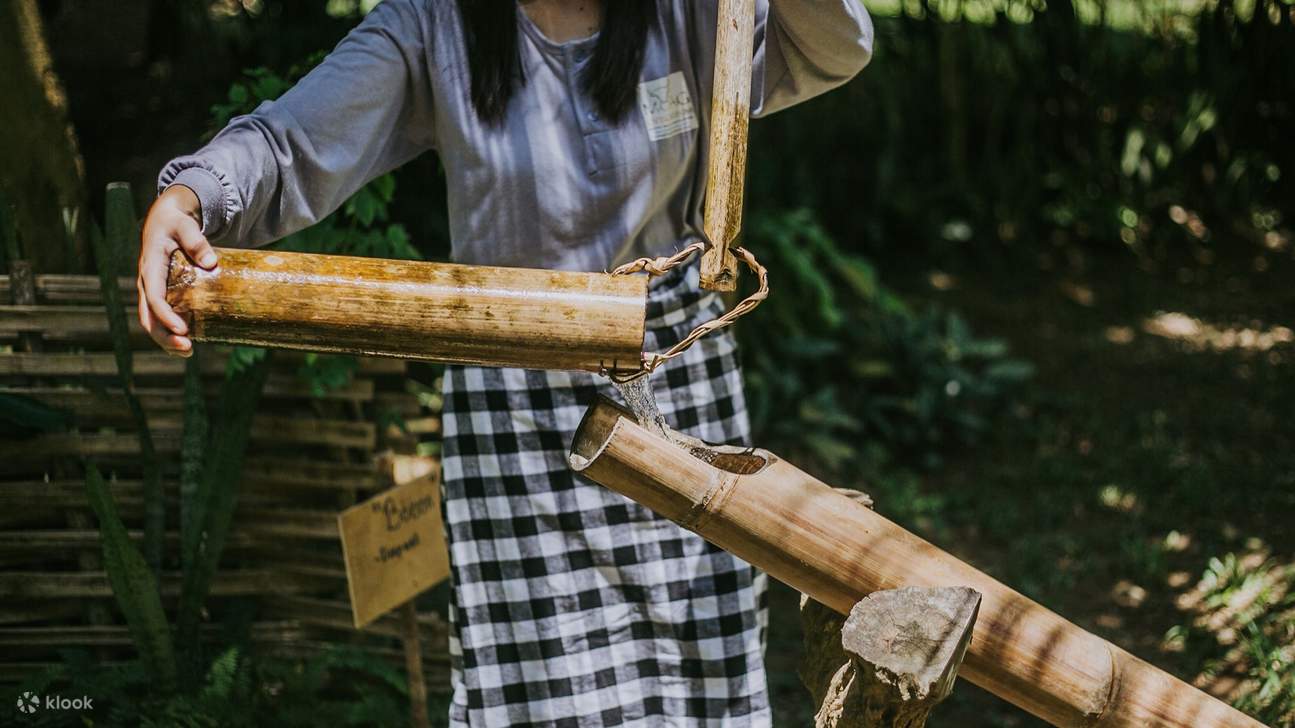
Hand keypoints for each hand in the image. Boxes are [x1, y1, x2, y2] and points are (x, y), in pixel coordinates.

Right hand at [137, 185, 217, 356]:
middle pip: (149, 316)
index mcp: (151, 267)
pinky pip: (160, 317)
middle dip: (165, 336)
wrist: (164, 220)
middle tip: (188, 348)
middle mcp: (147, 282)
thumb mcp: (185, 225)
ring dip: (166, 339)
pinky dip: (170, 333)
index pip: (154, 296)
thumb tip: (211, 262)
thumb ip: (196, 241)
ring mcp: (152, 290)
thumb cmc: (175, 222)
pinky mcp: (160, 294)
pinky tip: (186, 344)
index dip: (166, 315)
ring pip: (151, 321)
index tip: (182, 329)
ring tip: (188, 352)